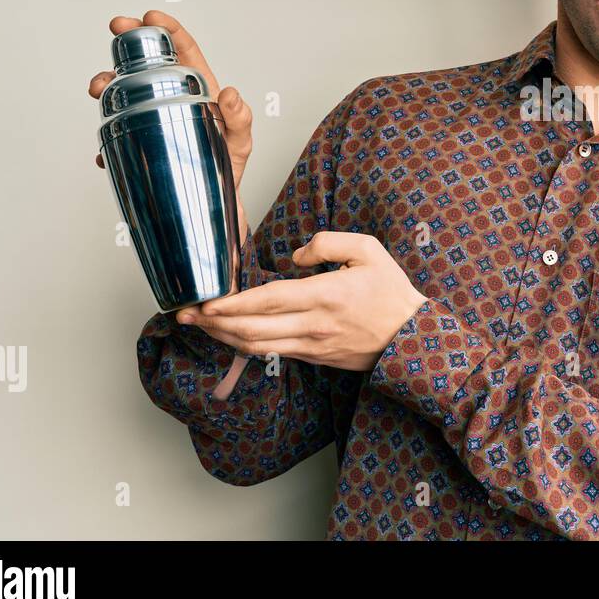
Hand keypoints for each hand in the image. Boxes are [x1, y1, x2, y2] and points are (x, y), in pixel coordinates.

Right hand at [88, 10, 253, 247]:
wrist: (211, 206)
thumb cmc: (229, 166)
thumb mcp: (241, 141)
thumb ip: (241, 118)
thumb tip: (231, 93)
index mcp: (199, 90)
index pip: (184, 51)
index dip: (167, 29)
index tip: (148, 16)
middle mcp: (173, 98)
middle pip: (146, 63)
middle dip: (128, 43)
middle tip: (115, 32)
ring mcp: (152, 117)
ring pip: (124, 91)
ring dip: (106, 83)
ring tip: (99, 90)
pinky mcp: (137, 142)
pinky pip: (116, 132)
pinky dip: (105, 137)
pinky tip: (104, 147)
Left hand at [175, 232, 426, 372]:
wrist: (412, 338)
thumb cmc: (392, 292)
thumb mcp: (369, 250)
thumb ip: (328, 242)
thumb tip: (296, 255)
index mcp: (325, 295)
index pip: (266, 301)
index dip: (231, 304)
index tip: (205, 303)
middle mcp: (313, 325)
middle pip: (251, 329)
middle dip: (213, 323)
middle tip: (185, 316)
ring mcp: (312, 345)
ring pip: (256, 346)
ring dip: (223, 337)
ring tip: (200, 326)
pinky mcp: (314, 357)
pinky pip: (272, 352)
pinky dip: (246, 344)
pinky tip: (232, 334)